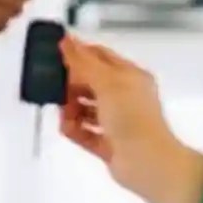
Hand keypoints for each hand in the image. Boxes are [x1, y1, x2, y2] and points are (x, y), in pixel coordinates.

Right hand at [60, 35, 202, 202]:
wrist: (147, 163)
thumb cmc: (131, 117)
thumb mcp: (107, 82)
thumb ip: (83, 62)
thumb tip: (66, 39)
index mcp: (130, 76)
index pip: (100, 56)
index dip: (79, 53)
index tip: (55, 54)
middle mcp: (125, 97)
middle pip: (90, 83)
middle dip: (71, 85)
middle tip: (57, 90)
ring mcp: (117, 122)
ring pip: (86, 109)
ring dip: (71, 109)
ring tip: (64, 115)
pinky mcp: (109, 144)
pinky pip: (85, 132)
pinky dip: (75, 129)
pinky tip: (67, 129)